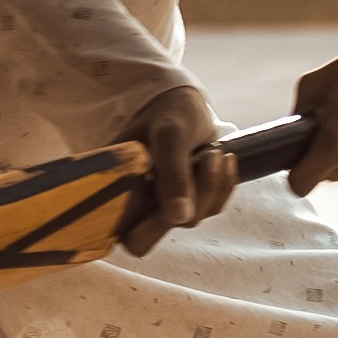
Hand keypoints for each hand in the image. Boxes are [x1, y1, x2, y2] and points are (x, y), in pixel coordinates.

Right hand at [120, 77, 237, 249]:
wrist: (181, 102)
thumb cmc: (167, 113)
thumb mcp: (170, 136)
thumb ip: (172, 174)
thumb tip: (178, 218)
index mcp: (115, 191)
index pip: (126, 235)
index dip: (151, 227)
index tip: (178, 196)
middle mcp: (132, 204)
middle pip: (165, 232)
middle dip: (193, 201)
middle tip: (207, 160)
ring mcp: (158, 205)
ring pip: (191, 219)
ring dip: (212, 185)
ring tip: (213, 151)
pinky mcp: (185, 201)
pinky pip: (210, 208)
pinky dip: (223, 185)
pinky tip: (222, 158)